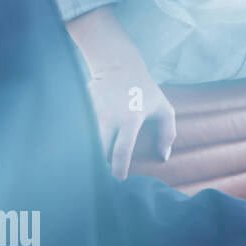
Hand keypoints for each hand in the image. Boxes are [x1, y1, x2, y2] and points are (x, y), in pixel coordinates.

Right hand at [86, 61, 176, 180]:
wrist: (119, 66)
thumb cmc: (145, 91)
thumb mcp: (164, 109)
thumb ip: (167, 133)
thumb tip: (164, 156)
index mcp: (130, 119)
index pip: (121, 150)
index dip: (118, 168)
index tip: (118, 179)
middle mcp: (109, 117)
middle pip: (98, 149)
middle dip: (99, 165)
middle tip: (103, 176)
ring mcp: (92, 111)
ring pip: (85, 141)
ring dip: (88, 154)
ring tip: (91, 165)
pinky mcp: (81, 107)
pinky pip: (77, 130)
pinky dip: (79, 141)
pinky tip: (80, 149)